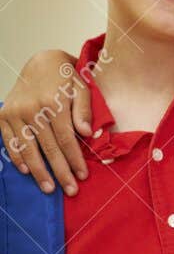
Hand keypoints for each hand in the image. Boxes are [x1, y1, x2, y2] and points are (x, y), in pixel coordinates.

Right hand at [1, 50, 90, 193]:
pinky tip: (27, 171)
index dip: (74, 159)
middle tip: (70, 190)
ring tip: (49, 188)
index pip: (66, 139)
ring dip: (39, 171)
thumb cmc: (67, 78)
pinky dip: (17, 157)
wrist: (41, 63)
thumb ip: (84, 110)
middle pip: (48, 147)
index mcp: (52, 102)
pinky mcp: (3, 115)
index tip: (83, 176)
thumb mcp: (82, 88)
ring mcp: (14, 112)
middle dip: (60, 171)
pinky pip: (10, 141)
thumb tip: (86, 133)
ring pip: (27, 148)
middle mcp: (30, 108)